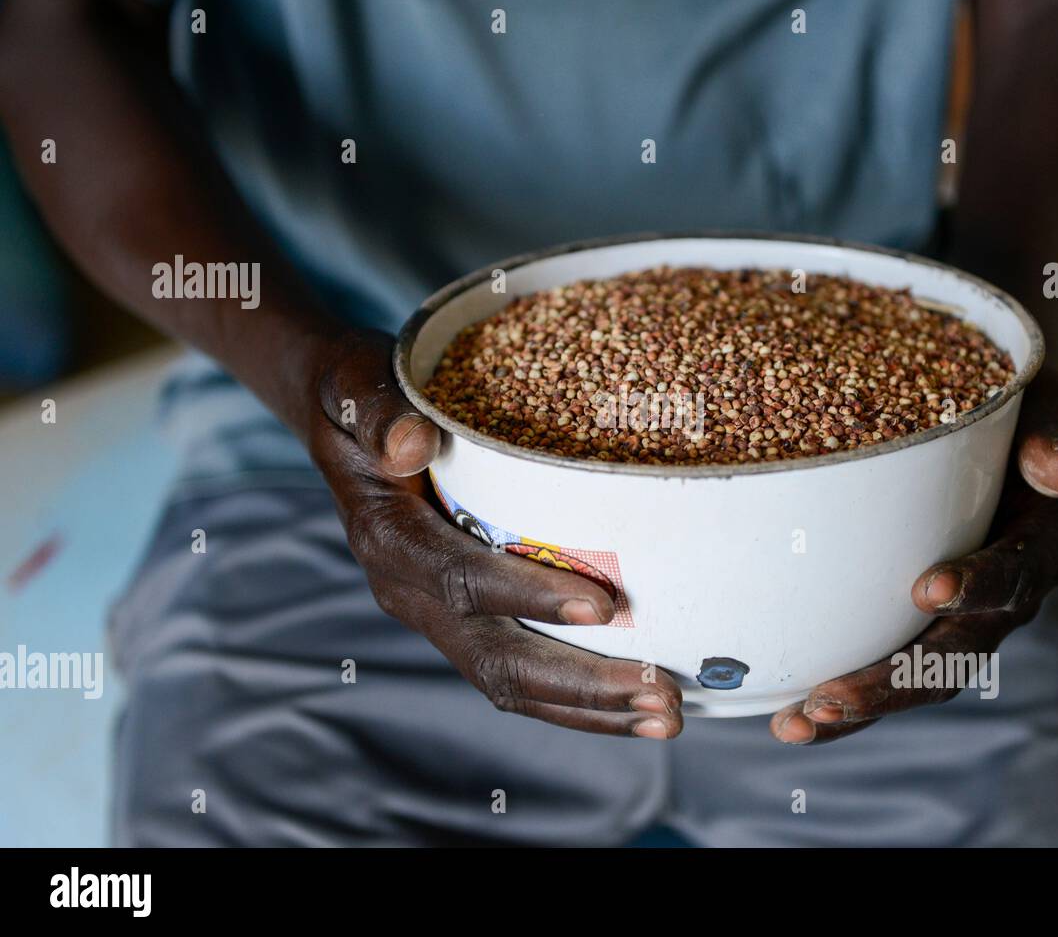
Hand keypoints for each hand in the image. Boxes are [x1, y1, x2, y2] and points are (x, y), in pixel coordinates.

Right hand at [307, 329, 682, 737]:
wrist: (344, 425)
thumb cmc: (363, 397)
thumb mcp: (357, 387)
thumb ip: (377, 410)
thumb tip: (406, 443)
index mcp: (389, 539)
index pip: (462, 580)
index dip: (530, 597)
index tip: (605, 605)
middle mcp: (411, 593)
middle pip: (497, 658)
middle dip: (582, 683)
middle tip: (662, 695)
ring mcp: (439, 616)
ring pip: (513, 682)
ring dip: (592, 707)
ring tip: (667, 716)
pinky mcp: (466, 622)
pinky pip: (520, 674)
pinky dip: (578, 696)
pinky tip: (637, 703)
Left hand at [771, 366, 1057, 743]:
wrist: (1003, 423)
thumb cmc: (1020, 408)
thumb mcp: (1047, 407)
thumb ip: (1052, 435)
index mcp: (1042, 549)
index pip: (1016, 577)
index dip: (978, 587)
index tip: (929, 590)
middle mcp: (1003, 599)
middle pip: (954, 659)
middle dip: (893, 683)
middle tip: (831, 698)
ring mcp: (960, 620)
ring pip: (915, 680)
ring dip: (858, 707)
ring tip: (795, 724)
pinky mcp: (916, 622)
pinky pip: (882, 664)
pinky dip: (838, 695)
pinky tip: (784, 715)